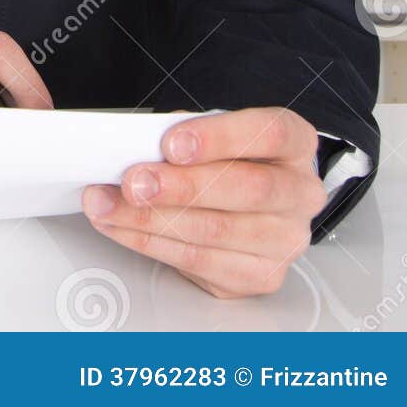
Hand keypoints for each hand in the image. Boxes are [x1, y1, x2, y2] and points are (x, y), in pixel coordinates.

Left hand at [82, 106, 326, 297]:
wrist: (248, 196)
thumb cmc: (226, 156)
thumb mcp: (210, 131)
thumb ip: (183, 134)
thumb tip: (134, 145)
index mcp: (294, 144)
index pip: (270, 134)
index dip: (218, 138)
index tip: (170, 143)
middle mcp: (299, 193)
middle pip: (248, 189)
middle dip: (181, 187)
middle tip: (133, 182)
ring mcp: (285, 240)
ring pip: (218, 231)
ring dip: (151, 218)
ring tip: (108, 205)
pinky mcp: (259, 275)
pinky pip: (200, 261)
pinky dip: (150, 242)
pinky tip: (121, 227)